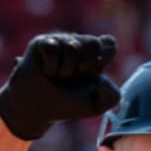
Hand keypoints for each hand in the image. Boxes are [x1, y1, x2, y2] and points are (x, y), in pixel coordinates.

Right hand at [0, 32, 120, 140]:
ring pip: (72, 47)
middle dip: (84, 66)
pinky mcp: (42, 42)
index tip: (91, 74)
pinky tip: (45, 72)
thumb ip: (112, 97)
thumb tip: (103, 80)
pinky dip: (50, 66)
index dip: (102, 59)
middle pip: (94, 44)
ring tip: (56, 77)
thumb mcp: (96, 105)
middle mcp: (79, 43)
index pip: (109, 44)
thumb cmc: (67, 104)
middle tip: (71, 78)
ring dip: (64, 70)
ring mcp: (60, 40)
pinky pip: (53, 49)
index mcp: (95, 55)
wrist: (38, 110)